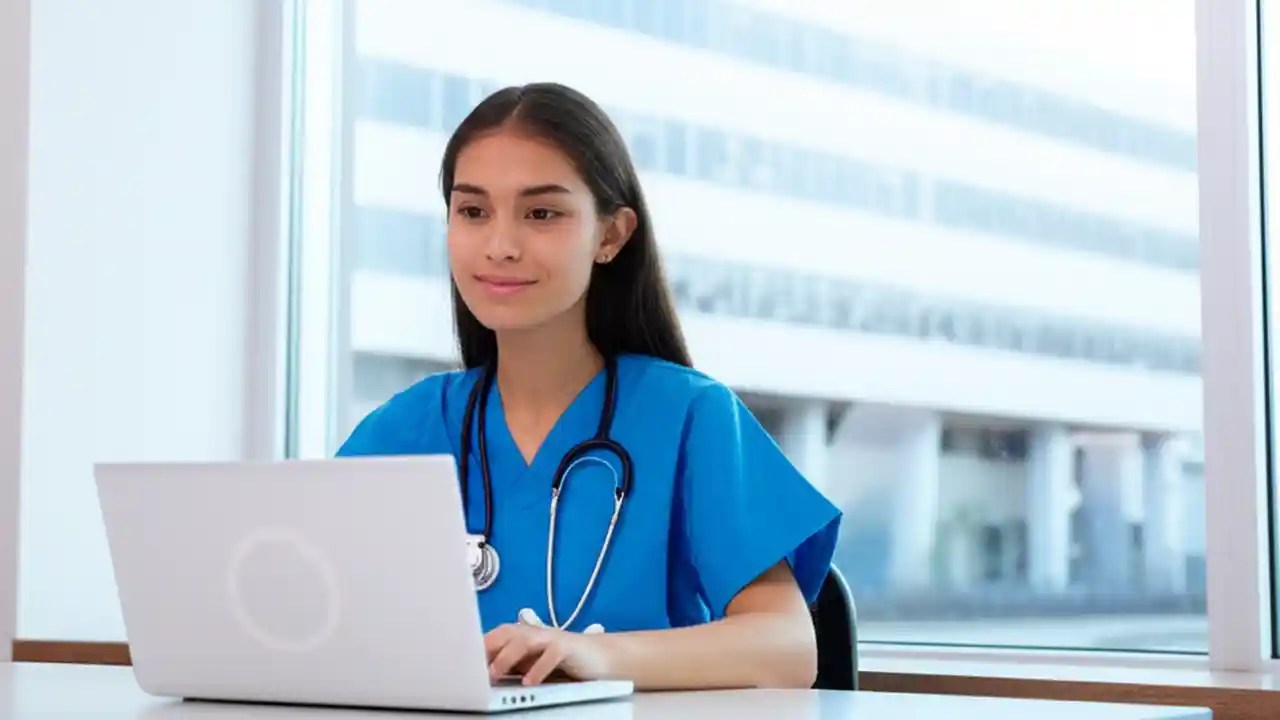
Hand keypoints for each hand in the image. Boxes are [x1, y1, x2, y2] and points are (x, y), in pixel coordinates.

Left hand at [483, 623, 614, 685]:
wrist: (598, 658)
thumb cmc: (560, 662)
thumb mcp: (529, 664)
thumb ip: (508, 665)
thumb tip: (479, 675)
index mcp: (520, 635)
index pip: (492, 637)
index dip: (475, 649)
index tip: (460, 664)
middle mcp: (533, 633)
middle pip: (504, 634)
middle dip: (487, 649)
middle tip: (472, 669)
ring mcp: (550, 638)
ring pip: (524, 640)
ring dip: (507, 656)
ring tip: (495, 673)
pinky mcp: (567, 647)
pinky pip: (551, 654)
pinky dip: (538, 667)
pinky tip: (529, 681)